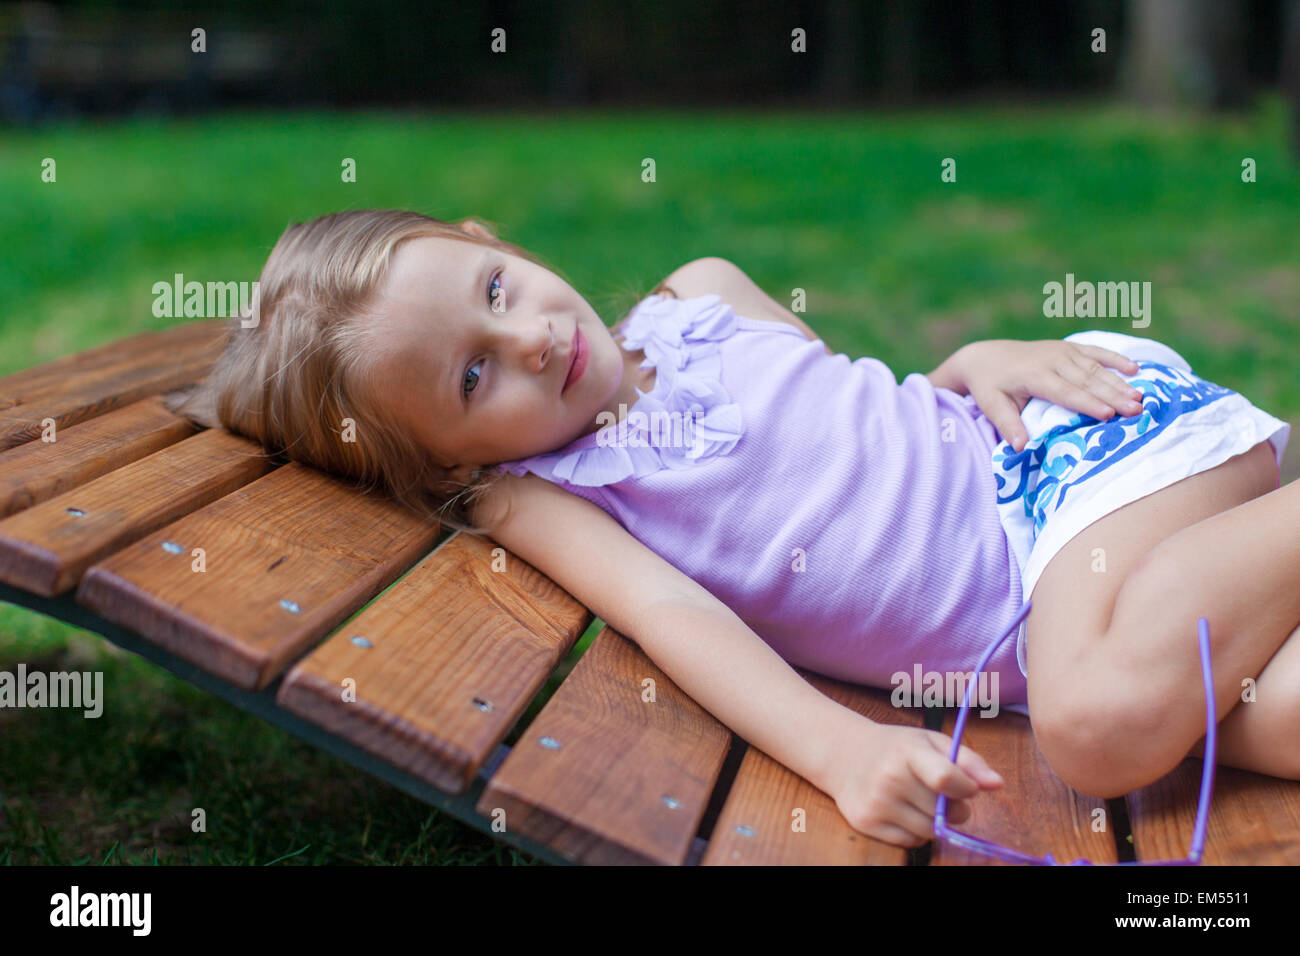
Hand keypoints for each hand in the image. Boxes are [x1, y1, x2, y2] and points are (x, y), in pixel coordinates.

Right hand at [827, 719, 1004, 848]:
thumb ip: (968, 761)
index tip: (967, 787)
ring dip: (935, 822)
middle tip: (941, 794)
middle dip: (953, 807)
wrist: (844, 755)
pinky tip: (904, 812)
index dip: (966, 788)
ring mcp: (876, 803)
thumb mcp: (931, 741)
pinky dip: (916, 832)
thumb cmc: (896, 748)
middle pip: (942, 811)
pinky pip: (910, 842)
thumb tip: (998, 784)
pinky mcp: (866, 823)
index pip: (946, 778)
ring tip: (921, 802)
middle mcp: (889, 777)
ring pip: (929, 831)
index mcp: (908, 751)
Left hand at [955, 339, 1144, 451]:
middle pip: (1087, 380)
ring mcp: (1062, 351)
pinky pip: (1096, 352)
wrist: (985, 356)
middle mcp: (1052, 360)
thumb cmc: (990, 386)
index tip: (1108, 414)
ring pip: (1095, 368)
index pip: (1065, 392)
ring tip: (1140, 397)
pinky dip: (1116, 359)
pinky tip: (1135, 369)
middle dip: (1113, 395)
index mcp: (1034, 375)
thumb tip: (1020, 447)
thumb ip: (1007, 425)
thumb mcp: (991, 405)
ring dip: (1119, 382)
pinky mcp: (1068, 348)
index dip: (1087, 403)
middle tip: (1136, 410)